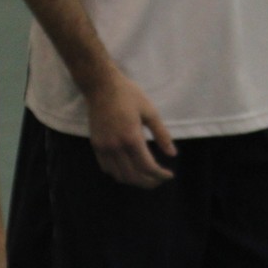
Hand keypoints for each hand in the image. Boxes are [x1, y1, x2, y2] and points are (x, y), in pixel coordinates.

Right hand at [87, 73, 175, 187]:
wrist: (100, 85)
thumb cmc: (128, 94)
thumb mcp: (150, 111)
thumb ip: (162, 134)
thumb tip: (172, 154)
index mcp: (131, 138)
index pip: (147, 167)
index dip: (160, 175)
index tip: (169, 175)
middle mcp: (116, 146)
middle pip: (133, 176)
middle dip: (148, 182)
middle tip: (159, 179)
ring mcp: (104, 147)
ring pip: (119, 175)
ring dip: (134, 180)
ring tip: (145, 177)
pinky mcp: (96, 144)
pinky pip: (106, 167)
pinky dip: (118, 173)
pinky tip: (127, 168)